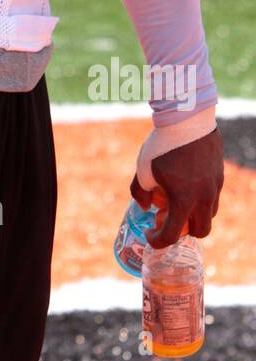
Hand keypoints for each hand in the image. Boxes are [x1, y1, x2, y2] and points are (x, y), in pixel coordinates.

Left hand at [130, 127, 223, 248]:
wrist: (187, 119)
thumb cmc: (162, 145)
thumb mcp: (143, 170)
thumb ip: (141, 193)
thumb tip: (147, 206)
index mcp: (184, 200)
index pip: (173, 235)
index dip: (158, 240)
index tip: (150, 234)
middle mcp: (204, 198)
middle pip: (201, 231)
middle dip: (183, 231)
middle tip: (167, 218)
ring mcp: (215, 187)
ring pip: (209, 214)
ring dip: (194, 215)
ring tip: (177, 199)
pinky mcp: (220, 175)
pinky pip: (213, 196)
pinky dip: (200, 199)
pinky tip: (186, 184)